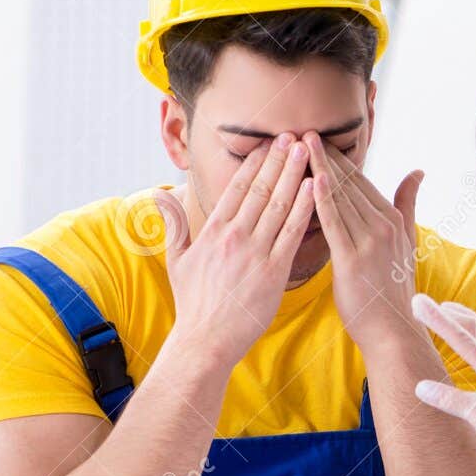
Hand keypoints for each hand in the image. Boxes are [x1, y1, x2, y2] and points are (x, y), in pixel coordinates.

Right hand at [152, 134, 313, 368]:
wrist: (206, 340)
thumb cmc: (193, 303)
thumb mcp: (177, 260)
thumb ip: (174, 224)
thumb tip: (160, 193)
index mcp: (212, 231)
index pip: (236, 188)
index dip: (254, 163)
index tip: (267, 143)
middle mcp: (234, 237)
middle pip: (260, 190)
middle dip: (278, 160)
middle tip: (293, 136)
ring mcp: (254, 253)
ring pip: (278, 205)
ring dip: (294, 175)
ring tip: (307, 151)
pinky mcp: (274, 271)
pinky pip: (292, 233)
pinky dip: (304, 208)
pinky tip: (315, 188)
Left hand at [306, 134, 422, 351]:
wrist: (393, 330)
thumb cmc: (393, 291)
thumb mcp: (407, 242)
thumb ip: (408, 205)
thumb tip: (417, 172)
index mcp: (392, 221)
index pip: (361, 182)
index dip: (339, 159)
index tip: (319, 140)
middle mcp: (383, 226)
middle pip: (349, 184)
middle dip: (326, 156)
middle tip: (303, 131)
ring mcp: (369, 242)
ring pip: (340, 197)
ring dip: (319, 169)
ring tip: (299, 144)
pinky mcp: (353, 259)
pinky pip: (335, 223)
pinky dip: (323, 199)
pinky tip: (311, 179)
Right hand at [411, 295, 475, 460]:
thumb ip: (450, 399)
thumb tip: (420, 386)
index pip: (460, 336)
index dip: (436, 318)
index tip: (417, 301)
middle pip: (473, 326)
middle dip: (446, 313)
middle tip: (421, 303)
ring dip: (464, 317)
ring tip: (446, 310)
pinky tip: (475, 337)